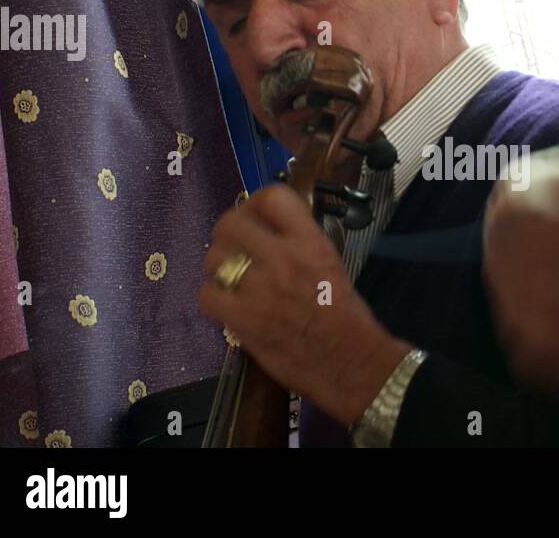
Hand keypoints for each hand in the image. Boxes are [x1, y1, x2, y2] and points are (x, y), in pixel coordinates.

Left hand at [199, 185, 410, 424]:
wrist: (350, 361)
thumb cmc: (347, 315)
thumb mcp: (331, 261)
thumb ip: (300, 242)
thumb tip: (269, 231)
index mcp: (310, 242)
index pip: (272, 198)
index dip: (256, 204)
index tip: (255, 216)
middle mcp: (283, 258)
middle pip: (230, 224)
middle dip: (228, 234)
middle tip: (236, 248)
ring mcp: (260, 289)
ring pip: (213, 259)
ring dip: (219, 268)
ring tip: (232, 280)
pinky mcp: (244, 320)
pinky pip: (208, 296)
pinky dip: (214, 299)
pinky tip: (229, 306)